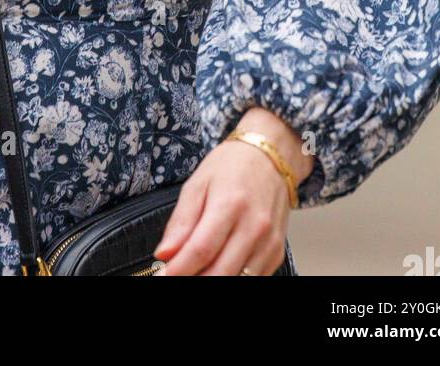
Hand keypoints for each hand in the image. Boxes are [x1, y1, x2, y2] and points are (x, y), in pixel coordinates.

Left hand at [153, 108, 311, 275]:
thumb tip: (164, 253)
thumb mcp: (198, 184)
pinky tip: (216, 268)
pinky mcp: (277, 253)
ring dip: (212, 280)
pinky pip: (252, 279)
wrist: (270, 157)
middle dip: (192, 279)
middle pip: (219, 272)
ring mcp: (268, 243)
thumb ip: (181, 221)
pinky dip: (231, 278)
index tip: (162, 276)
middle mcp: (253, 227)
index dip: (179, 270)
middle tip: (176, 274)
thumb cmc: (232, 166)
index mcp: (229, 205)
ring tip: (194, 270)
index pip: (200, 250)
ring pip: (237, 281)